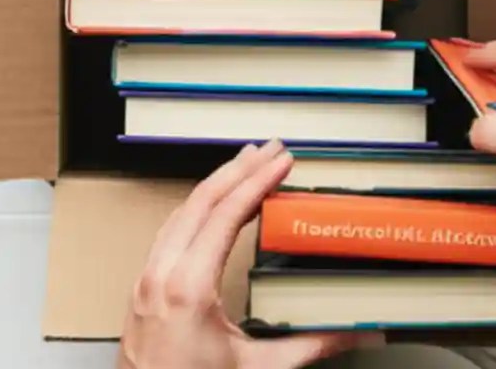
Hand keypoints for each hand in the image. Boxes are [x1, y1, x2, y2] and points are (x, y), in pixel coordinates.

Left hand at [118, 139, 376, 368]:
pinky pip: (167, 233)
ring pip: (179, 213)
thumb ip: (310, 346)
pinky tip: (210, 206)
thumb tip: (354, 332)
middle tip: (270, 149)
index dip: (256, 182)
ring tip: (244, 164)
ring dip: (213, 185)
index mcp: (188, 289)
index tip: (281, 161)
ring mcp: (146, 280)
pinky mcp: (141, 289)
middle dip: (237, 169)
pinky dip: (194, 209)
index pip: (225, 216)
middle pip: (199, 202)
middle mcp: (160, 276)